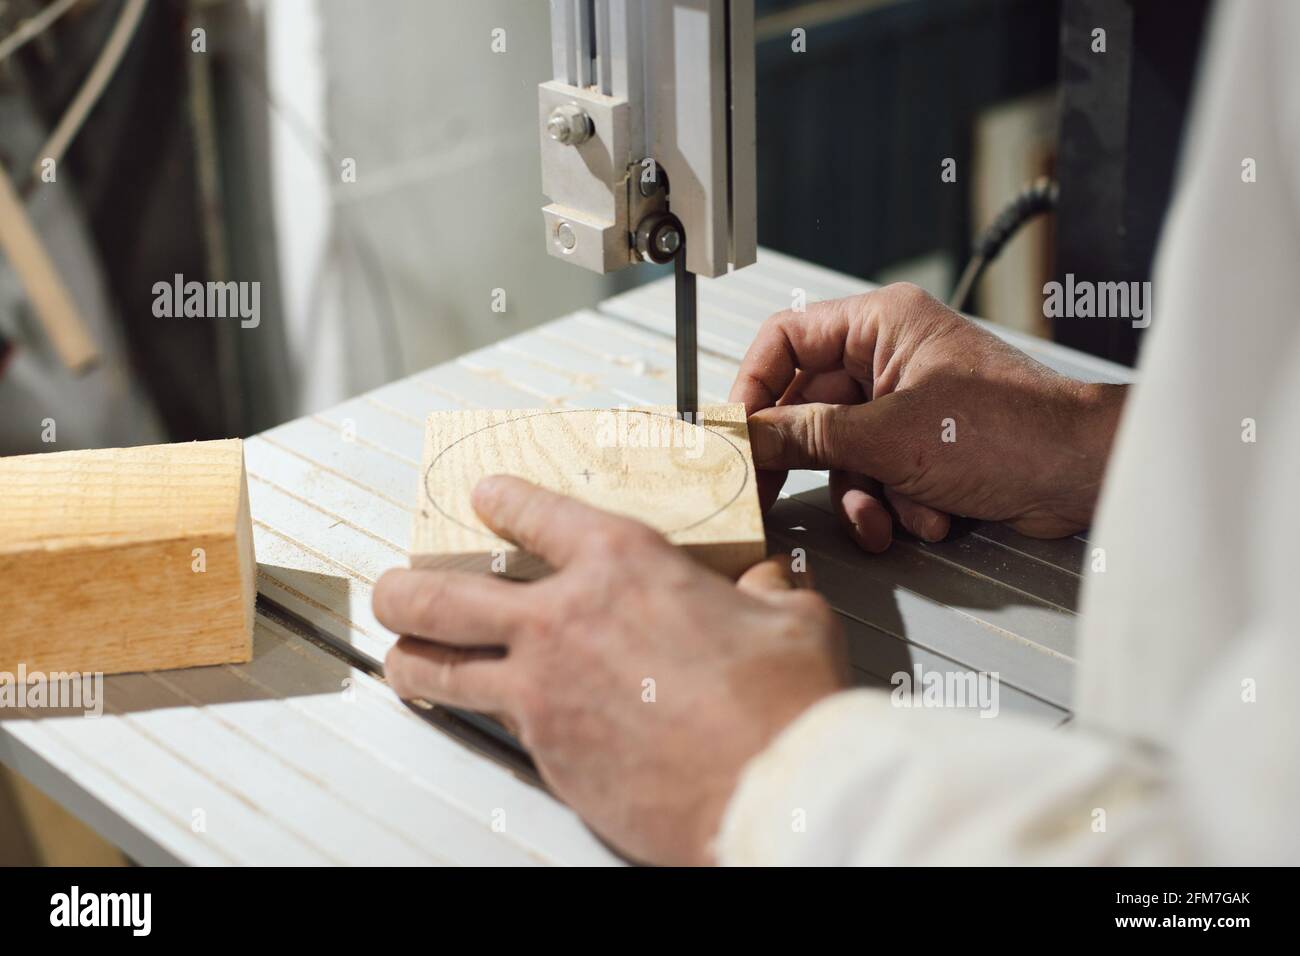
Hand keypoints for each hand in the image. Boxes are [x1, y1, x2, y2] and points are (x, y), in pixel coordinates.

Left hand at [375, 476, 849, 865]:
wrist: (773, 792)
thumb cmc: (782, 704)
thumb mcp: (788, 619)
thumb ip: (762, 592)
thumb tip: (766, 586)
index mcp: (622, 565)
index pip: (535, 513)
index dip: (501, 498)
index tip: (486, 495)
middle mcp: (563, 621)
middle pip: (441, 596)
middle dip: (405, 588)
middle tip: (395, 587)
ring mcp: (542, 694)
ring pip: (438, 669)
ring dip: (411, 658)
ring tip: (402, 659)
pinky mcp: (547, 757)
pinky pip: (498, 728)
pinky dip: (488, 719)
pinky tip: (495, 720)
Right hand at [729, 282, 1125, 549]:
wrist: (1081, 475)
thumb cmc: (1012, 429)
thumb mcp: (890, 436)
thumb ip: (810, 435)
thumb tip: (751, 436)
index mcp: (880, 324)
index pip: (787, 339)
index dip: (754, 384)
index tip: (736, 430)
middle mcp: (890, 357)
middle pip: (811, 406)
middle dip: (814, 460)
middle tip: (771, 490)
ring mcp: (907, 403)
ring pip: (843, 451)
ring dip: (863, 493)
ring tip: (887, 516)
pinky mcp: (924, 445)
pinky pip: (877, 474)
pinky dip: (895, 502)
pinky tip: (926, 515)